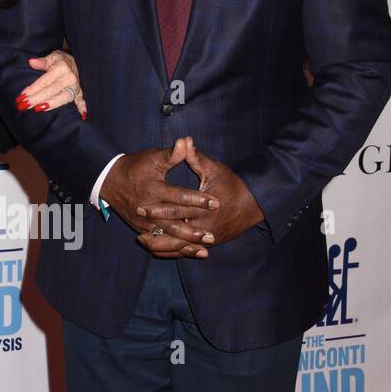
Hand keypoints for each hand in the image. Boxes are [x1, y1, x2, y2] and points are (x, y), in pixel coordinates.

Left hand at [15, 48, 86, 117]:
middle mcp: (69, 78)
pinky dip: (82, 108)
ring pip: (62, 98)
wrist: (76, 61)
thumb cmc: (61, 60)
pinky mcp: (79, 93)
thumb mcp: (52, 57)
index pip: (45, 81)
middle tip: (24, 105)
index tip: (22, 95)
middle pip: (51, 91)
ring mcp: (75, 87)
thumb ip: (42, 61)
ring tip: (37, 109)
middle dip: (36, 99)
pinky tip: (82, 116)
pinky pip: (81, 101)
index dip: (33, 89)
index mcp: (62, 68)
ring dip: (50, 104)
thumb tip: (31, 62)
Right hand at [100, 138, 220, 258]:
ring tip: (205, 249)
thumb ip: (171, 154)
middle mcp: (149, 209)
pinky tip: (189, 253)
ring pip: (168, 236)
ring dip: (186, 243)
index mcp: (154, 190)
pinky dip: (174, 249)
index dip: (198, 200)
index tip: (216, 203)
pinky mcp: (141, 229)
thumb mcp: (152, 158)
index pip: (179, 196)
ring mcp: (144, 222)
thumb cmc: (134, 167)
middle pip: (174, 222)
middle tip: (212, 235)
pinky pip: (159, 242)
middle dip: (194, 230)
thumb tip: (185, 142)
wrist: (109, 181)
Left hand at [136, 136, 264, 246]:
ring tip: (142, 240)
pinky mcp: (210, 243)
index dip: (158, 210)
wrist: (254, 204)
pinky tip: (157, 248)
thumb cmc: (233, 184)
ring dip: (161, 246)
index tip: (140, 206)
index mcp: (205, 208)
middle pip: (176, 234)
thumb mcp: (215, 170)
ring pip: (180, 247)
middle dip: (155, 232)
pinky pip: (187, 250)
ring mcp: (208, 238)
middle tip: (136, 230)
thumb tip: (185, 140)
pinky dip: (172, 251)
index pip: (177, 210)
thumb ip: (196, 157)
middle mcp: (206, 227)